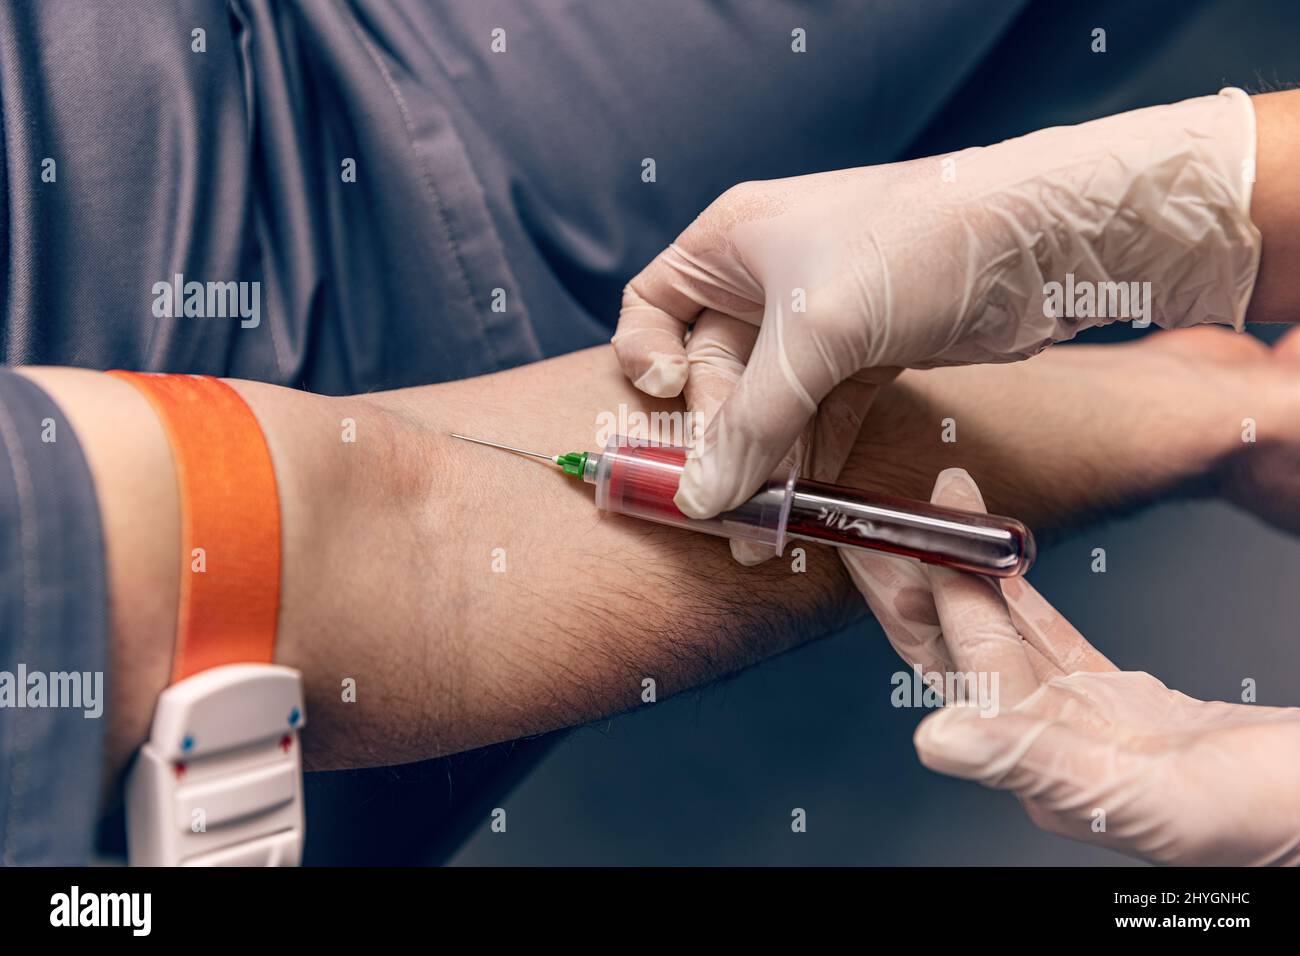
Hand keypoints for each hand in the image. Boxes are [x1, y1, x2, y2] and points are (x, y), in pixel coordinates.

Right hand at [613, 91, 1258, 519]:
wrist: (1043, 242)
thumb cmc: (916, 246)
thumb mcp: (817, 333)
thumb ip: (753, 422)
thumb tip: (702, 500)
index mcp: (733, 242)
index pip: (652, 304)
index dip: (645, 358)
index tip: (671, 401)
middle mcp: (765, 278)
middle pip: (710, 371)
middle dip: (716, 438)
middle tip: (725, 507)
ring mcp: (817, 321)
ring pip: (765, 403)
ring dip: (762, 463)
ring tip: (762, 530)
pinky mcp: (864, 355)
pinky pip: (815, 416)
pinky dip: (808, 457)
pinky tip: (806, 502)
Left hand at [849, 467, 1299, 865]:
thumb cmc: (1267, 820)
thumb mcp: (1150, 796)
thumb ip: (1041, 765)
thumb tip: (936, 739)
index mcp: (1042, 766)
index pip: (963, 661)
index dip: (927, 591)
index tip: (893, 533)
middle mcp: (1048, 743)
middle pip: (961, 646)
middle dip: (916, 578)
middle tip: (874, 515)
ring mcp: (1083, 721)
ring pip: (1001, 635)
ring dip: (964, 575)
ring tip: (932, 515)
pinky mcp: (1123, 705)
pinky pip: (1052, 640)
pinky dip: (1021, 599)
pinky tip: (996, 564)